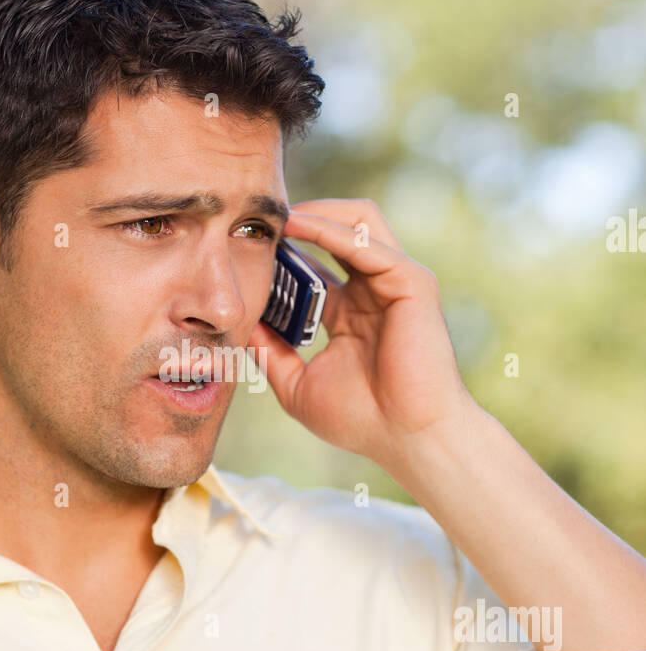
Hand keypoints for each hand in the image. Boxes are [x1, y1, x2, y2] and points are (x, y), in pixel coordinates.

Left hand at [248, 198, 473, 469]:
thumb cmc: (362, 419)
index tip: (243, 248)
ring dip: (317, 211)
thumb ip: (270, 353)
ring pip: (359, 220)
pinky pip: (367, 241)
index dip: (281, 254)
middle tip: (258, 222)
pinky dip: (331, 230)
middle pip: (339, 230)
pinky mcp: (412, 281)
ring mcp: (395, 282)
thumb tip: (238, 326)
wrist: (408, 438)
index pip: (314, 266)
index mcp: (350, 313)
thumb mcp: (297, 385)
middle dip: (300, 220)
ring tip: (278, 216)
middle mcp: (373, 291)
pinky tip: (300, 228)